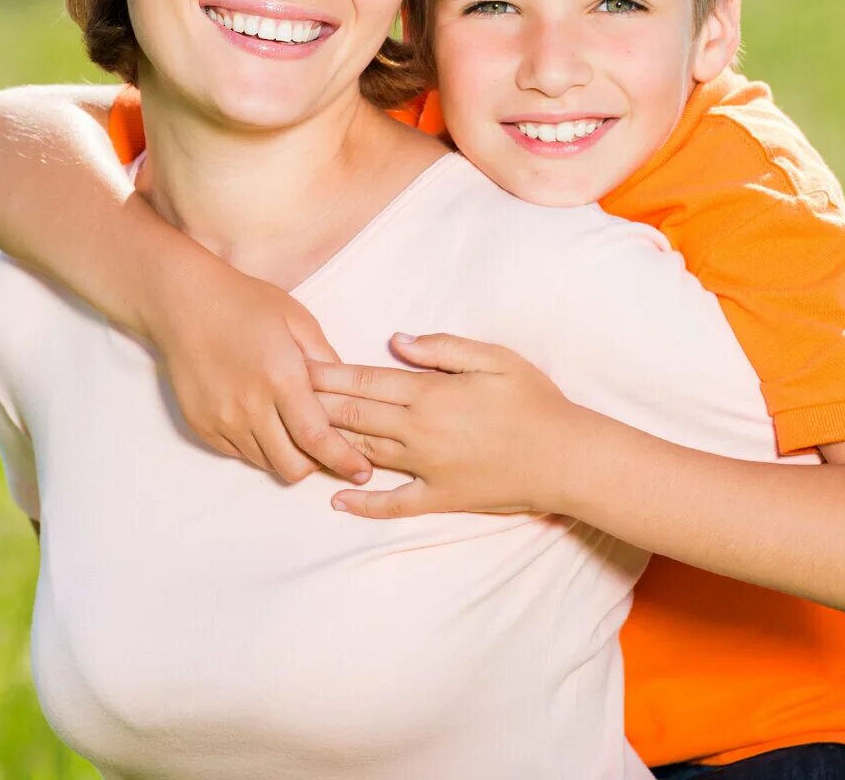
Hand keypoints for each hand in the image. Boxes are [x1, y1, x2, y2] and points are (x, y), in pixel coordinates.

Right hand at [145, 252, 372, 483]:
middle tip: (325, 445)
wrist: (184, 303)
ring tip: (292, 426)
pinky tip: (262, 418)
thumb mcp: (298, 320)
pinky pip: (239, 453)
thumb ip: (327, 359)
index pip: (317, 438)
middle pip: (292, 466)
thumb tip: (349, 391)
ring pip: (266, 463)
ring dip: (286, 454)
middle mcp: (250, 407)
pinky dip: (258, 446)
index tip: (363, 472)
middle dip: (316, 464)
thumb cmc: (246, 304)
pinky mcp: (202, 426)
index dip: (343, 460)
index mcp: (281, 378)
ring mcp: (222, 420)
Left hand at [309, 333, 578, 517]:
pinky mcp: (439, 498)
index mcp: (431, 393)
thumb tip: (397, 340)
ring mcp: (426, 469)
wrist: (566, 457)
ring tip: (293, 437)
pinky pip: (393, 504)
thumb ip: (443, 348)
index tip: (295, 365)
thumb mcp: (495, 358)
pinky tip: (336, 499)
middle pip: (354, 416)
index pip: (365, 381)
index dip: (327, 374)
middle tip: (278, 395)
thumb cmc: (535, 401)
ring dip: (327, 446)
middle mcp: (419, 432)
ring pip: (365, 455)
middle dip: (314, 405)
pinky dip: (362, 503)